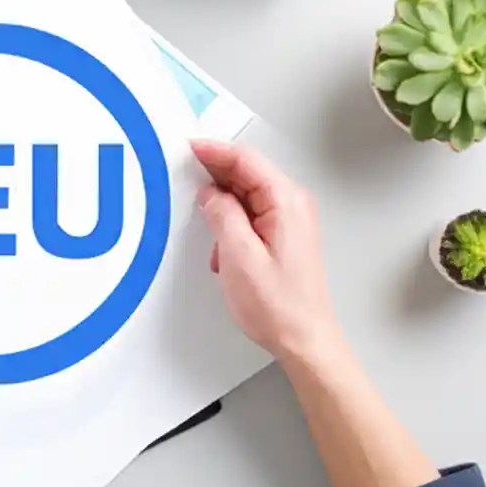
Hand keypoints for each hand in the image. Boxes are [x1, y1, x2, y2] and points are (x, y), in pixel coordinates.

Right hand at [191, 141, 339, 363]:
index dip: (214, 151)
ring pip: (246, 194)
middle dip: (214, 174)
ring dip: (220, 205)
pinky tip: (219, 245)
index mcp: (286, 202)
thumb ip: (222, 216)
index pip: (246, 161)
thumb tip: (209, 193)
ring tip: (203, 222)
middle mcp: (292, 205)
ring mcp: (288, 220)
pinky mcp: (281, 236)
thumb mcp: (239, 256)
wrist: (303, 339)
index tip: (187, 147)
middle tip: (182, 174)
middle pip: (247, 173)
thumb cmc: (278, 305)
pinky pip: (249, 214)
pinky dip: (229, 222)